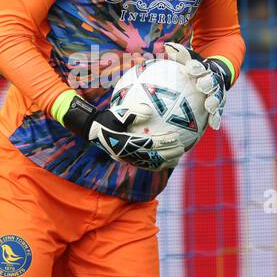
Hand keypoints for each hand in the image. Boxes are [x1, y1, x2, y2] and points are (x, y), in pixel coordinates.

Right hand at [60, 94, 184, 169]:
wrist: (94, 130)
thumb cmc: (108, 119)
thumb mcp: (119, 113)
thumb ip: (134, 111)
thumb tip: (150, 110)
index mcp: (126, 143)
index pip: (150, 144)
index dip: (164, 141)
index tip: (176, 137)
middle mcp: (128, 154)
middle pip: (153, 157)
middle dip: (169, 153)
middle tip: (182, 148)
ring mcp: (128, 159)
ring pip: (150, 164)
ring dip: (166, 161)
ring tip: (178, 157)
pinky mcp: (129, 161)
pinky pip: (146, 165)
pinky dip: (158, 164)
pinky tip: (167, 161)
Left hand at [163, 42, 231, 130]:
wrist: (217, 73)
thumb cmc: (196, 68)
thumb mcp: (189, 59)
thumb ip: (180, 55)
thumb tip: (167, 46)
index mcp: (206, 69)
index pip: (201, 67)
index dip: (196, 68)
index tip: (190, 68)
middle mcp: (214, 81)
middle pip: (212, 81)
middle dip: (208, 83)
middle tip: (201, 86)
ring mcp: (218, 93)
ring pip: (218, 97)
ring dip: (214, 102)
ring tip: (210, 107)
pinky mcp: (220, 105)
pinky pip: (219, 112)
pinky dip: (217, 118)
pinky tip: (214, 126)